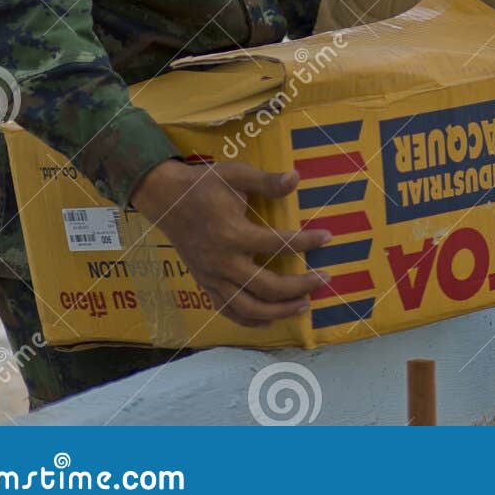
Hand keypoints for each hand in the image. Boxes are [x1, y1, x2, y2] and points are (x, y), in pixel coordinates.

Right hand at [131, 158, 330, 325]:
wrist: (166, 199)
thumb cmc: (204, 184)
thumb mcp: (235, 174)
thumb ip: (266, 181)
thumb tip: (296, 178)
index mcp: (232, 233)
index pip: (277, 243)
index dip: (305, 242)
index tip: (328, 238)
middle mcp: (223, 262)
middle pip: (267, 286)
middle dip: (300, 286)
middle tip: (324, 279)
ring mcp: (212, 277)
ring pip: (248, 307)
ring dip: (279, 311)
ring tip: (304, 306)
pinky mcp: (206, 283)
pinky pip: (228, 310)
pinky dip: (251, 320)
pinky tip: (270, 318)